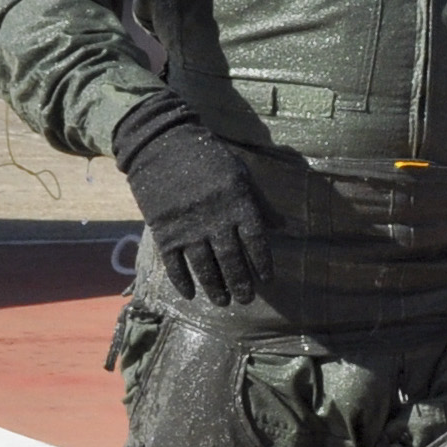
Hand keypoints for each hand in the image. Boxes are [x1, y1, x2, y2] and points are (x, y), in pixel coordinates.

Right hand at [110, 92, 270, 306]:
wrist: (162, 145)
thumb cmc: (208, 159)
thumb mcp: (241, 176)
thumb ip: (261, 204)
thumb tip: (284, 227)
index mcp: (238, 205)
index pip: (256, 242)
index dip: (262, 263)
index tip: (267, 280)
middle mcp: (215, 220)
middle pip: (231, 259)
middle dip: (240, 283)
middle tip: (245, 299)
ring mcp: (188, 227)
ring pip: (204, 265)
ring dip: (214, 287)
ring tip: (223, 301)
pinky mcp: (164, 230)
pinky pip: (174, 263)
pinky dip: (182, 280)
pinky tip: (190, 294)